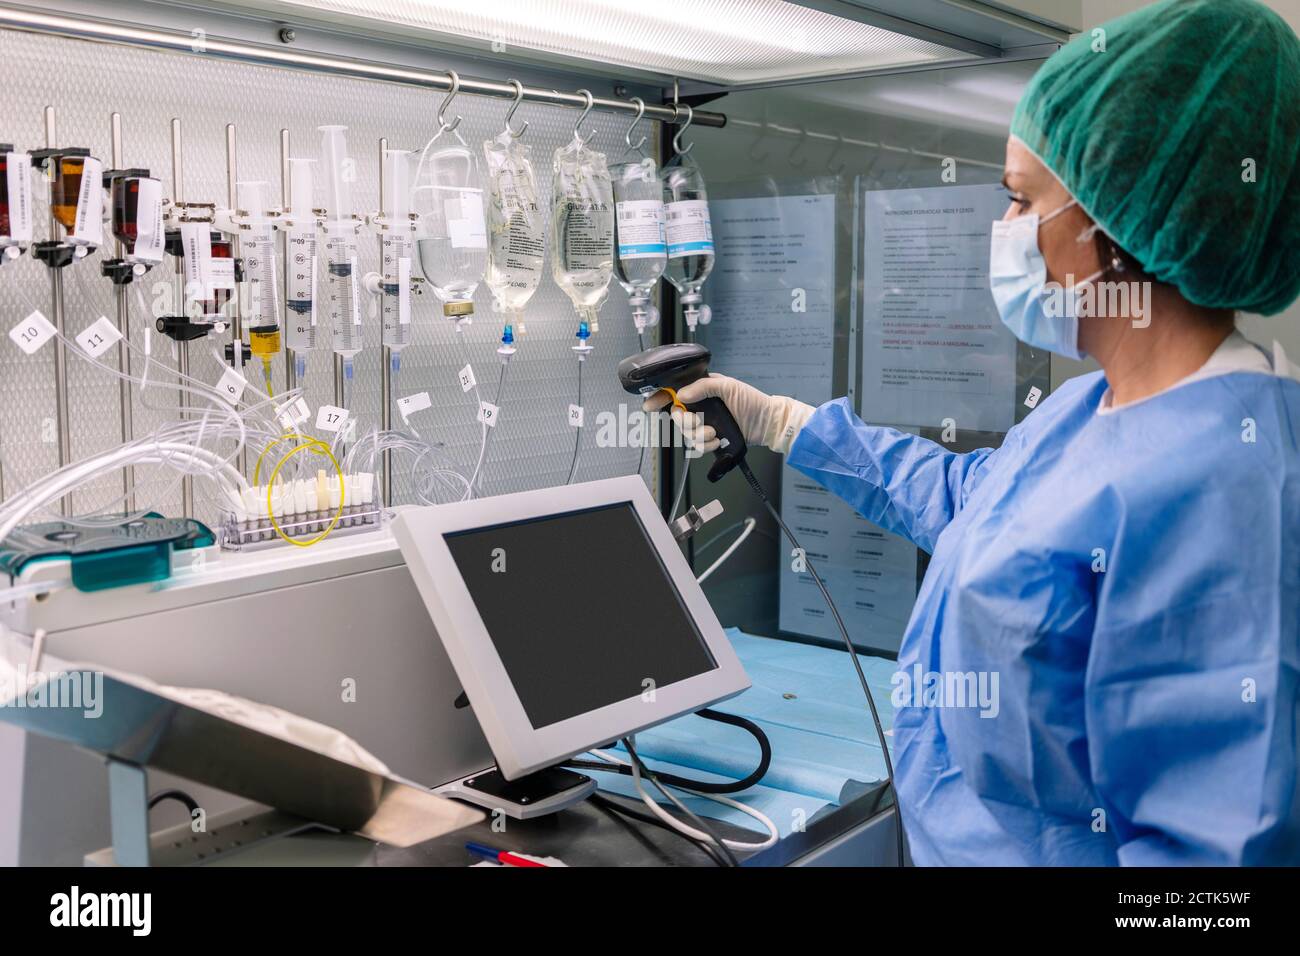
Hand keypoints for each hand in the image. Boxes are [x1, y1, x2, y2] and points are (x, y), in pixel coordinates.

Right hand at [642, 373, 814, 454]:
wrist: (766, 423)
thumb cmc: (752, 400)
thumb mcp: (728, 386)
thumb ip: (703, 387)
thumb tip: (682, 394)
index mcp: (701, 390)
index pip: (674, 392)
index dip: (659, 398)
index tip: (650, 405)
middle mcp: (700, 407)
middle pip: (676, 416)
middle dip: (685, 423)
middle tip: (698, 423)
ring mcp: (705, 423)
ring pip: (686, 434)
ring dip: (698, 436)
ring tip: (714, 434)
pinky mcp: (711, 439)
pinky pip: (697, 446)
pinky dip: (706, 446)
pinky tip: (717, 441)